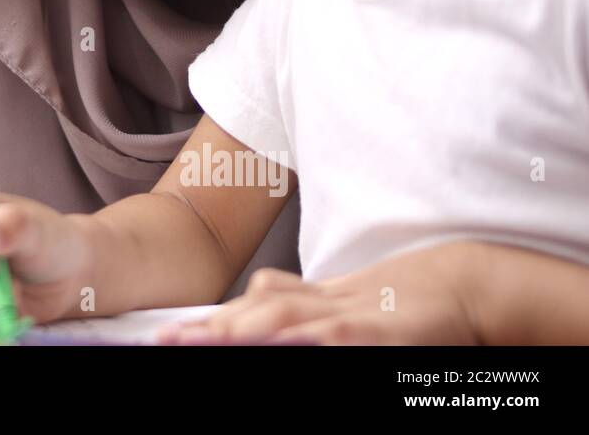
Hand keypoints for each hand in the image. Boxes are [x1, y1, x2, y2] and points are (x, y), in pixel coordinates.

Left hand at [156, 242, 483, 344]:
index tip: (165, 336)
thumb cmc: (401, 302)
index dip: (204, 325)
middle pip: (250, 316)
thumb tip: (254, 293)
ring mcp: (345, 316)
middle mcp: (318, 306)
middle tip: (165, 342)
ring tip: (198, 341)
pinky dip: (301, 338)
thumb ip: (299, 298)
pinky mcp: (374, 330)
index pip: (245, 313)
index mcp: (307, 301)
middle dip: (206, 330)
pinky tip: (273, 341)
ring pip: (279, 321)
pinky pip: (331, 335)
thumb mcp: (342, 302)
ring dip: (236, 331)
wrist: (462, 287)